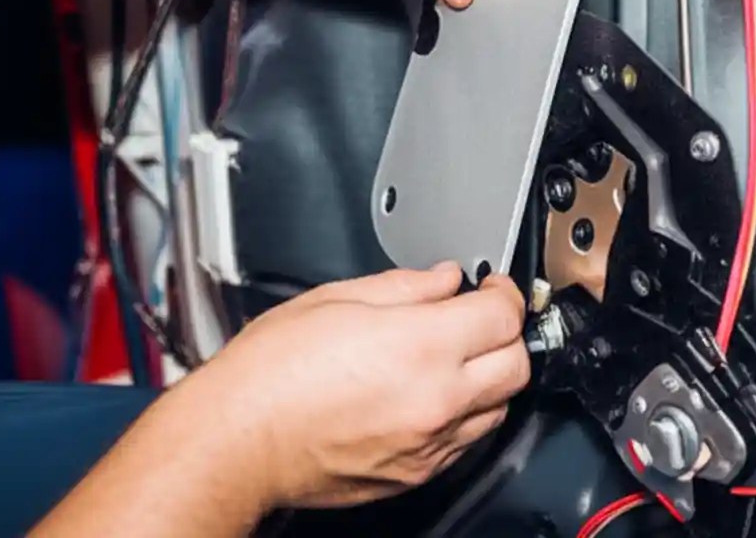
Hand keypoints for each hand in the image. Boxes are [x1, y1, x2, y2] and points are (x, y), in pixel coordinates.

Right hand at [196, 263, 528, 507]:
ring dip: (490, 378)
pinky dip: (464, 416)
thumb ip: (405, 286)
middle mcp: (436, 398)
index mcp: (421, 345)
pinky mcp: (418, 474)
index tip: (492, 287)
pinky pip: (467, 441)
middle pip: (517, 363)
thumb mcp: (336, 299)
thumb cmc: (270, 374)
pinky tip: (433, 396)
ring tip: (456, 358)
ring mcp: (430, 442)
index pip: (504, 314)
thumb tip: (444, 280)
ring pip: (500, 407)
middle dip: (507, 334)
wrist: (237, 441)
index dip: (504, 291)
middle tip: (482, 319)